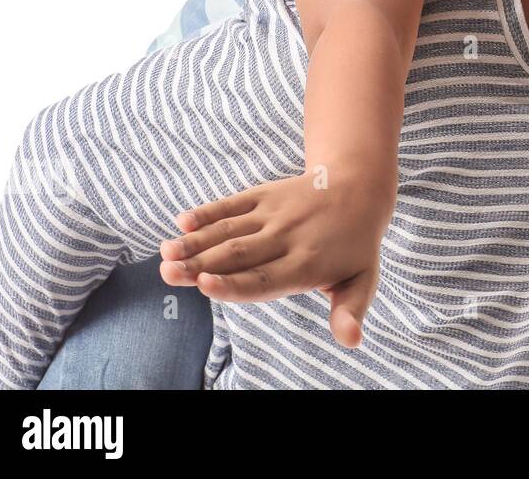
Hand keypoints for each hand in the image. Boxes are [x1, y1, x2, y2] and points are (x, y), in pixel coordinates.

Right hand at [159, 169, 396, 347]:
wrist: (359, 188)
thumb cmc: (356, 245)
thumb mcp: (362, 280)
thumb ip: (350, 312)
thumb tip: (352, 342)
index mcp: (307, 264)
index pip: (265, 279)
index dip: (234, 284)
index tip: (204, 286)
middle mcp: (287, 237)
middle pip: (238, 254)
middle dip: (201, 265)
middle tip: (167, 275)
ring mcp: (274, 213)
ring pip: (230, 229)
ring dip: (196, 241)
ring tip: (165, 254)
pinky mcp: (265, 196)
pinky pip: (233, 204)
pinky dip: (208, 212)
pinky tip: (183, 222)